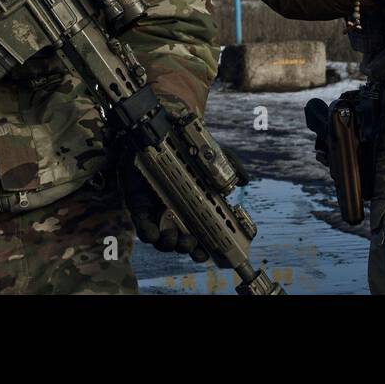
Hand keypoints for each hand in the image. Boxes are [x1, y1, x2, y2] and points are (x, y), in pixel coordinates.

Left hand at [120, 136, 248, 262]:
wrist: (154, 133)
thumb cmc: (183, 146)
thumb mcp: (210, 153)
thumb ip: (229, 164)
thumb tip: (245, 181)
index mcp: (194, 204)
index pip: (202, 232)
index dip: (204, 245)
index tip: (209, 252)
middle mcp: (176, 211)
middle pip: (182, 239)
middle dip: (188, 248)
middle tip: (193, 247)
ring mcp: (157, 210)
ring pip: (162, 237)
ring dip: (170, 244)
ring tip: (175, 239)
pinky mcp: (139, 205)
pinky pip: (142, 225)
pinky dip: (148, 233)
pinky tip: (154, 234)